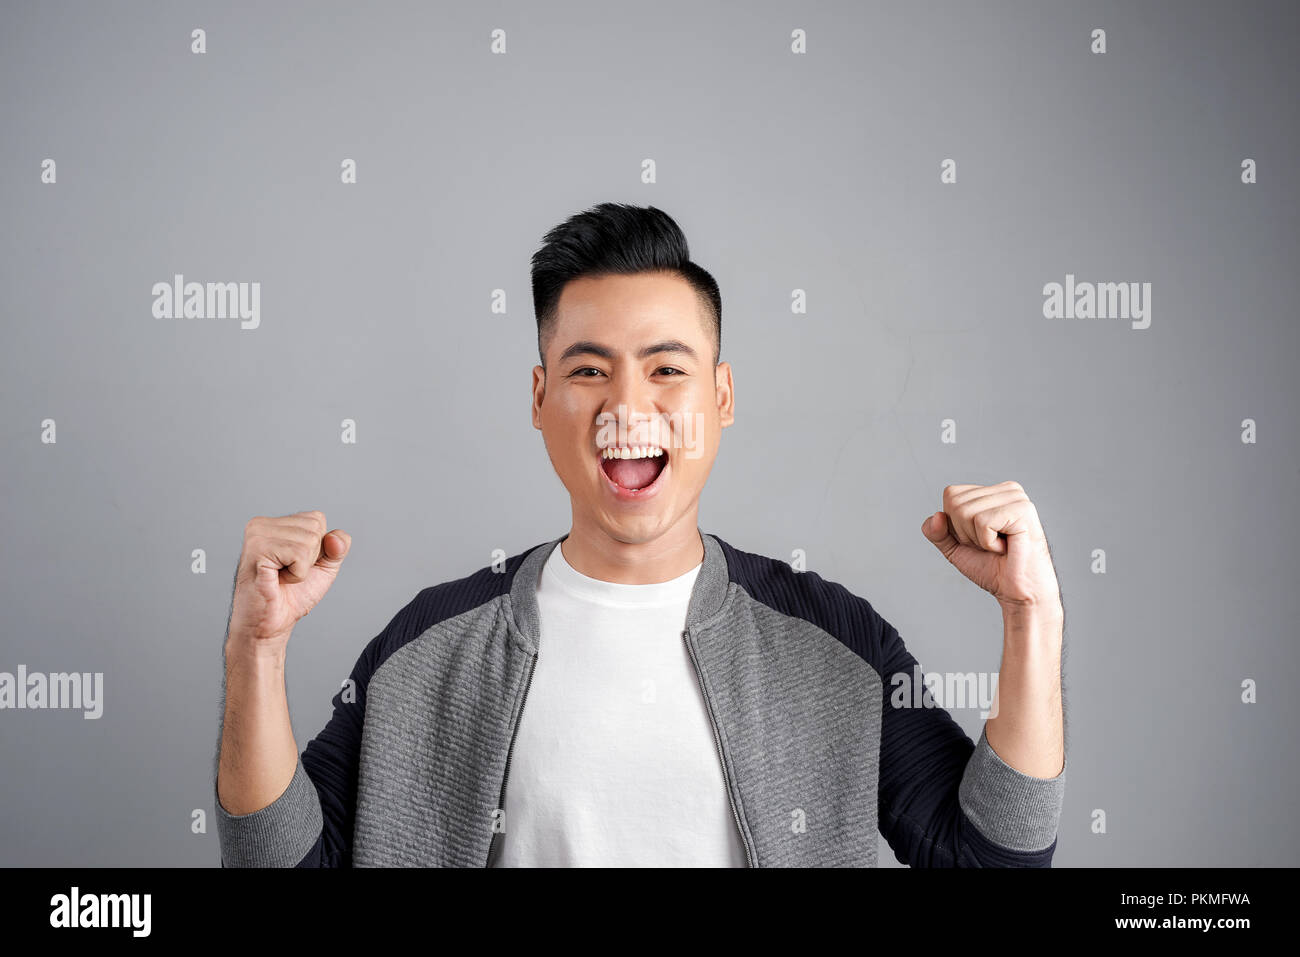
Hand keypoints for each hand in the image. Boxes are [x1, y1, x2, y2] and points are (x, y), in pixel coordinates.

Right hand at [226, 510, 350, 654]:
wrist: (271, 625)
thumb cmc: (292, 596)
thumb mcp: (324, 567)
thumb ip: (337, 547)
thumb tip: (336, 537)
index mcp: (274, 524)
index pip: (317, 518)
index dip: (318, 549)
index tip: (295, 565)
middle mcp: (261, 525)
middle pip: (314, 528)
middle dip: (310, 558)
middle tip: (286, 574)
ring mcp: (257, 536)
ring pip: (309, 541)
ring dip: (302, 568)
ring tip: (281, 577)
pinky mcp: (257, 551)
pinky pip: (299, 555)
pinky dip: (297, 574)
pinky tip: (277, 580)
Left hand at [921, 481, 1060, 611]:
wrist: (1018, 593)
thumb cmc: (992, 568)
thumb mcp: (954, 548)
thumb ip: (936, 532)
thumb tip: (936, 516)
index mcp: (993, 492)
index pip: (951, 494)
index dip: (955, 525)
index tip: (979, 539)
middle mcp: (1007, 490)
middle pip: (955, 502)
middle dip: (965, 533)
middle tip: (991, 545)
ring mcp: (1016, 498)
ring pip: (966, 512)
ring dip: (977, 539)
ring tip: (999, 546)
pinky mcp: (1022, 510)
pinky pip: (982, 521)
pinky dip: (988, 542)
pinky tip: (1006, 547)